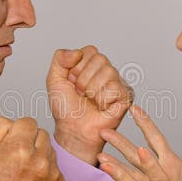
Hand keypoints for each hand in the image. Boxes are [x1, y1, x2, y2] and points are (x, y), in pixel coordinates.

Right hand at [0, 117, 64, 180]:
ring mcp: (51, 173)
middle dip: (30, 140)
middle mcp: (38, 159)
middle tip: (16, 155)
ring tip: (23, 167)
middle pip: (41, 132)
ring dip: (39, 153)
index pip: (28, 121)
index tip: (12, 141)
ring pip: (49, 148)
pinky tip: (31, 177)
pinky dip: (45, 168)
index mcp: (19, 147)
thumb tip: (14, 121)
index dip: (17, 130)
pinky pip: (55, 164)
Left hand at [47, 45, 132, 164]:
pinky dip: (102, 100)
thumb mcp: (54, 79)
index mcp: (91, 63)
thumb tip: (77, 52)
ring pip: (108, 72)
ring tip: (91, 100)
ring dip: (92, 91)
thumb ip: (60, 58)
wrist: (73, 130)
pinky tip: (101, 107)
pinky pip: (114, 88)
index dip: (76, 68)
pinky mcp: (126, 96)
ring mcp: (118, 82)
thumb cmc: (66, 108)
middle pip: (100, 59)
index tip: (72, 82)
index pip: (89, 50)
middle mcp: (106, 70)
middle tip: (81, 93)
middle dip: (84, 79)